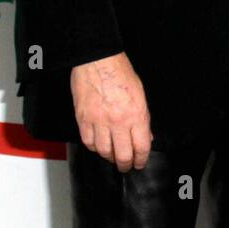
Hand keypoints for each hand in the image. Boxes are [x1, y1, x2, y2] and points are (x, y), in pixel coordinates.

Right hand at [71, 52, 152, 171]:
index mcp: (136, 115)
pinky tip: (98, 146)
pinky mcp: (83, 118)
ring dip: (109, 157)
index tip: (139, 163)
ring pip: (103, 151)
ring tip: (112, 156)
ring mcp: (99, 121)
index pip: (141, 147)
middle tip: (126, 166)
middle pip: (122, 154)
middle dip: (125, 164)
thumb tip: (145, 136)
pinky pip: (88, 141)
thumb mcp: (140, 95)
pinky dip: (94, 147)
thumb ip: (143, 118)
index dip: (141, 159)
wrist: (98, 61)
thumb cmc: (120, 74)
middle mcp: (118, 121)